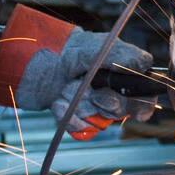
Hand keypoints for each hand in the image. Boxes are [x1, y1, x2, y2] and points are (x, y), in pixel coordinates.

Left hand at [0, 5, 154, 139]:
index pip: (143, 93)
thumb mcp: (96, 46)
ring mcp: (91, 104)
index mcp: (121, 72)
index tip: (139, 113)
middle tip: (91, 88)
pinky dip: (68, 117)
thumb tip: (145, 65)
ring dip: (81, 104)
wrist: (29, 61)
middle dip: (105, 101)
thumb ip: (123, 55)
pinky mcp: (74, 116)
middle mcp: (109, 90)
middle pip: (121, 109)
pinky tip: (58, 102)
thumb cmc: (64, 49)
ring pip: (98, 119)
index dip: (143, 104)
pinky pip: (80, 127)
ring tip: (67, 88)